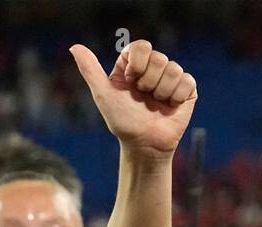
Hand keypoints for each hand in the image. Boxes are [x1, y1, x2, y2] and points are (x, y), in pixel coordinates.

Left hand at [70, 40, 197, 156]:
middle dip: (148, 81)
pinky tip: (170, 107)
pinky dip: (176, 97)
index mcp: (132, 66)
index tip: (130, 81)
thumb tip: (74, 47)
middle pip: (158, 57)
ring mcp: (170, 78)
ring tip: (156, 104)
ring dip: (161, 91)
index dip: (137, 64)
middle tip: (144, 97)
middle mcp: (152, 69)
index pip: (141, 46)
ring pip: (173, 69)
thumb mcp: (103, 95)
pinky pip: (186, 81)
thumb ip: (90, 70)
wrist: (145, 145)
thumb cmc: (123, 122)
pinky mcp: (186, 90)